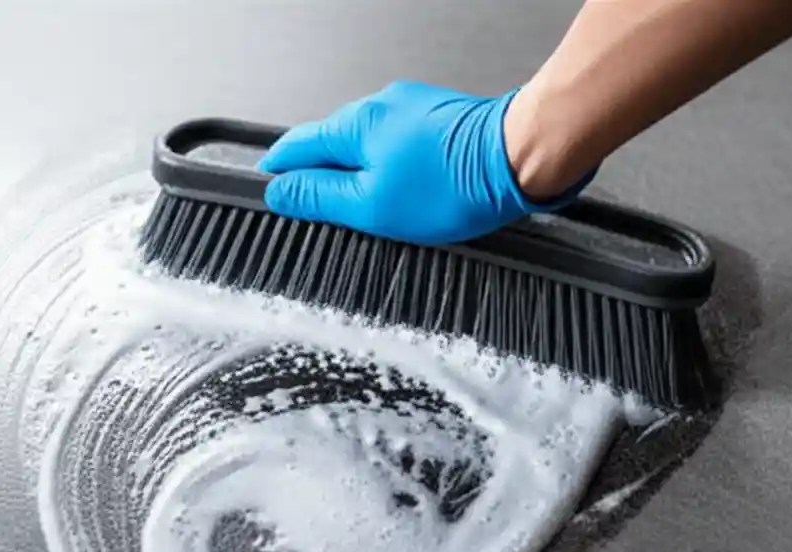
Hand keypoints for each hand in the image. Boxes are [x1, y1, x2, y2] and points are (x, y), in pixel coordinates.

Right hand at [257, 80, 594, 245]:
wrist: (522, 157)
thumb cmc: (455, 182)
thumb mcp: (372, 205)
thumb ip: (321, 199)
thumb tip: (279, 193)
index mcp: (354, 125)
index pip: (297, 146)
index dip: (280, 170)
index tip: (269, 183)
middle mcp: (380, 106)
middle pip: (332, 142)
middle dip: (319, 170)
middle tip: (309, 203)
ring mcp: (413, 108)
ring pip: (368, 141)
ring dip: (358, 168)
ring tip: (359, 203)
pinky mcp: (440, 118)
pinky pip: (398, 141)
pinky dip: (388, 163)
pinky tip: (402, 188)